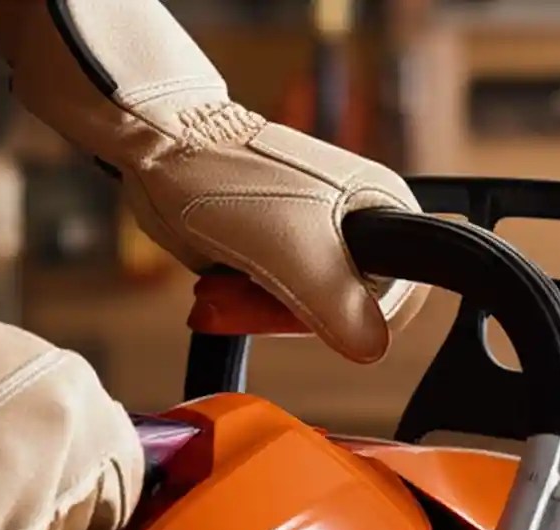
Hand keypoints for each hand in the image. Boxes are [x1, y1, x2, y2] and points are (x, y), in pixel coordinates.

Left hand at [10, 0, 429, 362]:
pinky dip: (238, 305)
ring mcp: (313, 241)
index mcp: (382, 208)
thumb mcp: (292, 250)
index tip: (311, 316)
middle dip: (284, 315)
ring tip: (217, 291)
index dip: (356, 317)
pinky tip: (214, 292)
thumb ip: (338, 304)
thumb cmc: (225, 177)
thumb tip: (373, 349)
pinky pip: (269, 304)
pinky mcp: (275, 254)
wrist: (160, 150)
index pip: (399, 294)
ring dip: (252, 311)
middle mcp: (355, 225)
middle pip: (345, 311)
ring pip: (300, 314)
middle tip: (243, 296)